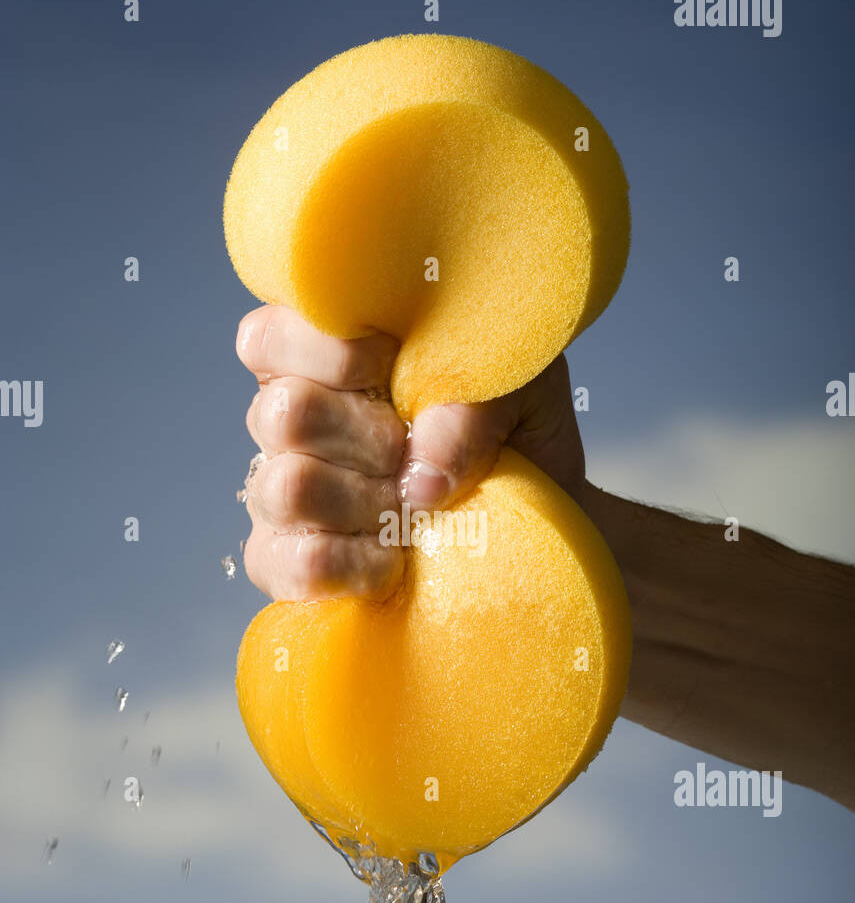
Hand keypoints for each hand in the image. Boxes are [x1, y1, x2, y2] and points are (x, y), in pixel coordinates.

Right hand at [236, 304, 585, 601]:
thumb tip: (422, 465)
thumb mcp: (519, 390)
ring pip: (285, 489)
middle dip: (370, 438)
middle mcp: (287, 419)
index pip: (268, 337)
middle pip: (282, 415)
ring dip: (366, 503)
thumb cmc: (514, 433)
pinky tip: (394, 561)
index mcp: (321, 355)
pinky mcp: (286, 563)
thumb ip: (476, 400)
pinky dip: (351, 563)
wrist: (538, 519)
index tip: (397, 373)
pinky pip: (289, 564)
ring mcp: (277, 493)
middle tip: (415, 452)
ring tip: (413, 511)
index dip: (337, 356)